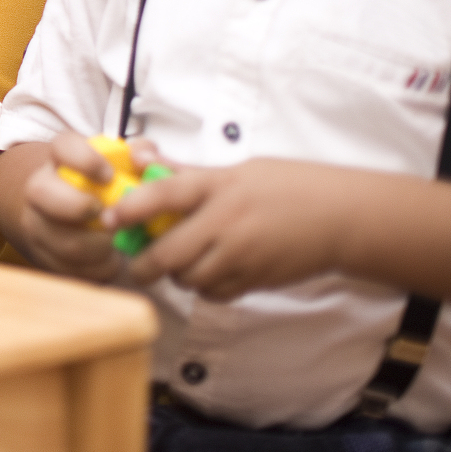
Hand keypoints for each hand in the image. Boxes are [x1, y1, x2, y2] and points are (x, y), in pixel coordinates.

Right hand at [7, 131, 124, 281]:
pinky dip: (98, 268)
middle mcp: (40, 188)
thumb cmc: (105, 188)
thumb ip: (138, 155)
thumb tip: (145, 157)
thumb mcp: (121, 167)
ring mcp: (37, 223)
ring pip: (63, 240)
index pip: (62, 147)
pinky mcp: (43, 255)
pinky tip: (111, 259)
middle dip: (80, 207)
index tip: (109, 176)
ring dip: (99, 246)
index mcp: (61, 159)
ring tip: (119, 242)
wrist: (73, 217)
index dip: (84, 160)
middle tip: (111, 215)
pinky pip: (71, 269)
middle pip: (42, 193)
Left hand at [114, 154, 349, 300]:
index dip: (130, 208)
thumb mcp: (236, 169)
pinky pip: (215, 293)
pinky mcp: (256, 280)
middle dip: (143, 264)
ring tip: (177, 264)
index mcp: (219, 186)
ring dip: (176, 276)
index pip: (163, 195)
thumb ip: (187, 172)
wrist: (342, 217)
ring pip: (190, 279)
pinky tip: (208, 274)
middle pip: (169, 254)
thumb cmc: (287, 185)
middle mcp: (227, 222)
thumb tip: (141, 157)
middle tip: (135, 263)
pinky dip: (203, 288)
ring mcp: (243, 255)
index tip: (108, 219)